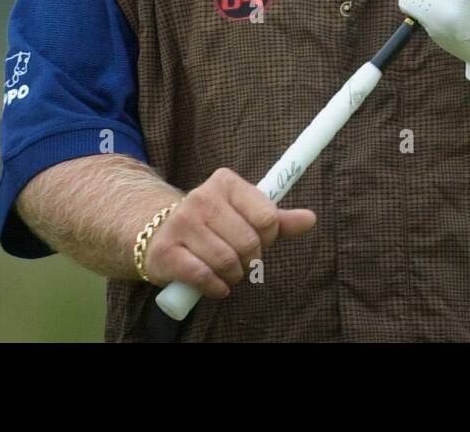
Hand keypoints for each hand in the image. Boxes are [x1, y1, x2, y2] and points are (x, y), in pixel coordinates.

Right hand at [143, 167, 315, 298]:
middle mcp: (201, 197)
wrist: (158, 232)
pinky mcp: (166, 251)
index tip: (258, 240)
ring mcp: (181, 223)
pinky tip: (216, 285)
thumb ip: (278, 219)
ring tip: (228, 272)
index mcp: (225, 182)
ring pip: (227, 261)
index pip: (267, 216)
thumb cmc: (212, 225)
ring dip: (233, 276)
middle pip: (249, 242)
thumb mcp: (244, 214)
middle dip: (251, 260)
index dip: (268, 237)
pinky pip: (203, 275)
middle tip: (242, 260)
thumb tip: (311, 219)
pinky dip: (216, 287)